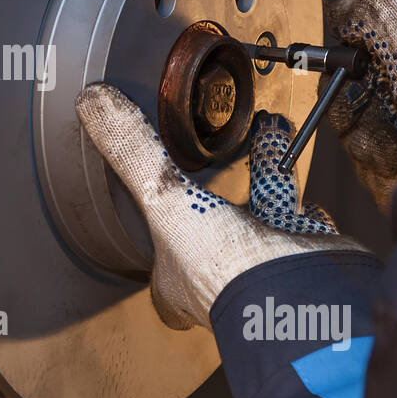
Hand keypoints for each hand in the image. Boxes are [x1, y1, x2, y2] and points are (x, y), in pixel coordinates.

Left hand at [75, 83, 367, 329]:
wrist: (303, 294)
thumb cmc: (223, 271)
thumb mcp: (162, 199)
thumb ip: (133, 152)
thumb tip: (92, 103)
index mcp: (176, 277)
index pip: (154, 261)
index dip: (149, 237)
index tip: (150, 205)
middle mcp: (219, 273)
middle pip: (208, 226)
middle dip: (213, 190)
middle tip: (211, 154)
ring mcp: (262, 261)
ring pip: (259, 207)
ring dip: (264, 167)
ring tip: (264, 127)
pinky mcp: (303, 250)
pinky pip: (297, 208)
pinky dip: (294, 178)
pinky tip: (292, 153)